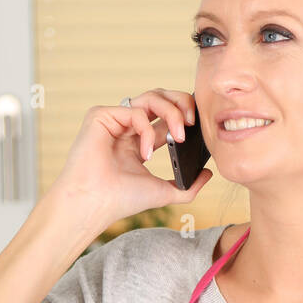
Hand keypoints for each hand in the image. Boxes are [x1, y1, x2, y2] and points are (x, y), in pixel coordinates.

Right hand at [52, 89, 213, 228]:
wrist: (95, 204)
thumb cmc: (121, 200)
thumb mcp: (164, 193)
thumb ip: (188, 186)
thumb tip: (208, 173)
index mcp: (139, 140)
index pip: (167, 116)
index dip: (185, 116)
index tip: (198, 128)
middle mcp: (127, 126)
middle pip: (161, 97)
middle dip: (182, 103)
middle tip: (193, 121)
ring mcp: (114, 119)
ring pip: (151, 97)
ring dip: (172, 112)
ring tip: (179, 135)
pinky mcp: (101, 115)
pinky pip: (135, 112)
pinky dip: (147, 132)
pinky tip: (144, 154)